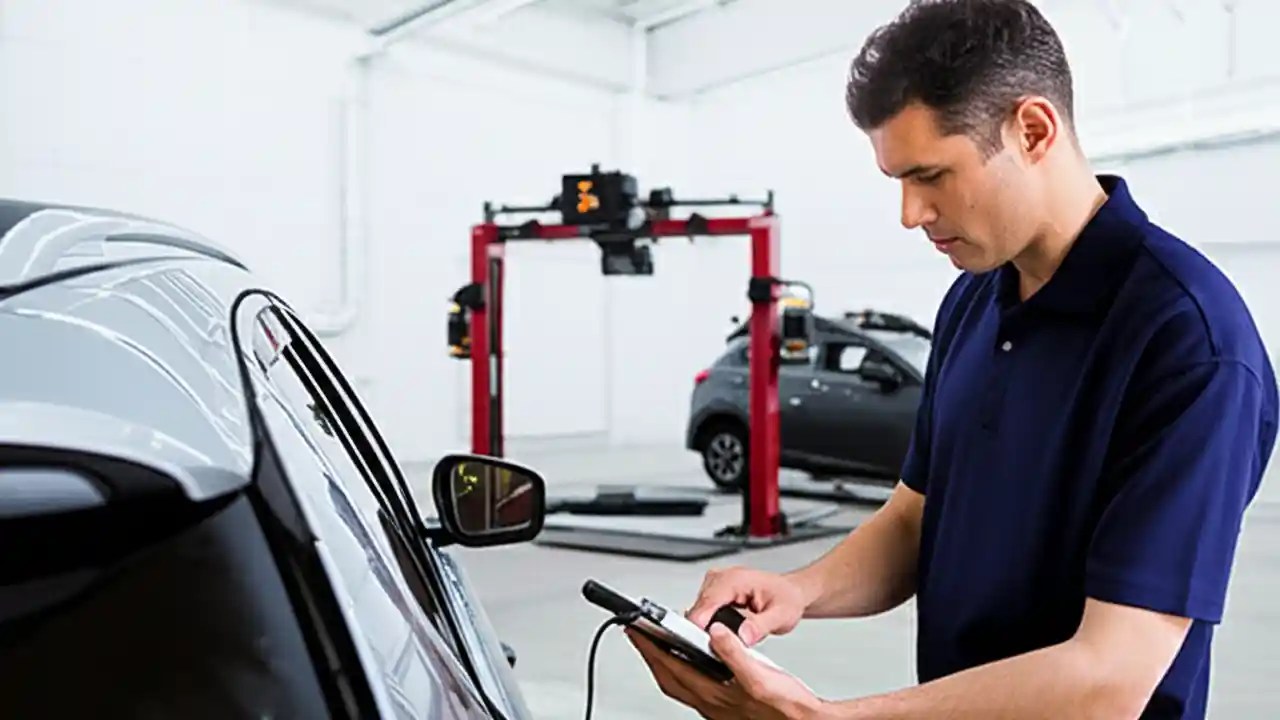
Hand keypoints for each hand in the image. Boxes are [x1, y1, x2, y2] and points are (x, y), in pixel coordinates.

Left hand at [626, 625, 824, 719]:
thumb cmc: (787, 707)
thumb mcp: (762, 675)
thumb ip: (735, 653)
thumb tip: (714, 634)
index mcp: (714, 693)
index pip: (671, 666)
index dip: (650, 647)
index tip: (637, 629)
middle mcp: (710, 703)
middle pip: (668, 676)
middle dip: (650, 653)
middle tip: (637, 633)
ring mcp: (716, 706)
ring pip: (679, 683)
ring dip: (664, 662)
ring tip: (657, 643)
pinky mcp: (725, 706)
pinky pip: (693, 687)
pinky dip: (683, 670)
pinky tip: (690, 662)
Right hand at [687, 566, 808, 645]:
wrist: (789, 593)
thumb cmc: (786, 599)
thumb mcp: (781, 616)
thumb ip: (760, 626)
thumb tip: (742, 636)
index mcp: (735, 579)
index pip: (707, 603)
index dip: (701, 626)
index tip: (704, 644)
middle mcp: (720, 578)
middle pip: (699, 610)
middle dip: (708, 631)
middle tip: (727, 645)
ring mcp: (714, 584)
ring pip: (698, 613)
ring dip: (709, 629)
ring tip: (731, 636)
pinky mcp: (712, 593)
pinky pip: (702, 613)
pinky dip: (711, 625)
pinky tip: (727, 630)